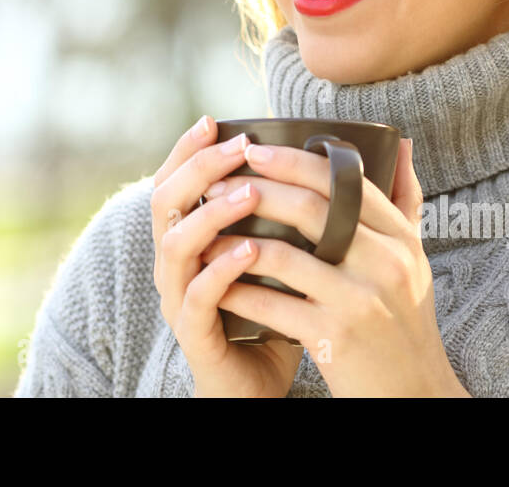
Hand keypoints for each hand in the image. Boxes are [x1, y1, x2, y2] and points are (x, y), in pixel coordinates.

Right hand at [150, 116, 303, 396]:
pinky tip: (249, 252)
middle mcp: (176, 263)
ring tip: (247, 194)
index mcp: (193, 238)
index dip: (188, 150)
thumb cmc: (276, 315)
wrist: (261, 387)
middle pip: (164, 202)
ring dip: (211, 215)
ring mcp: (180, 298)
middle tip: (236, 149)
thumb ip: (297, 213)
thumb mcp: (286, 256)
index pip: (175, 180)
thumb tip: (344, 160)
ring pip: (175, 245)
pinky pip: (196, 298)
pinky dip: (221, 271)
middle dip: (198, 169)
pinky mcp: (194, 334)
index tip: (213, 121)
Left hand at [199, 137, 469, 396]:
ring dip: (234, 239)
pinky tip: (213, 281)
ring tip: (205, 229)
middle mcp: (385, 263)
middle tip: (217, 181)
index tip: (254, 150)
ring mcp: (359, 300)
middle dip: (256, 190)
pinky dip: (238, 290)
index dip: (294, 161)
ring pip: (284, 254)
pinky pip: (273, 304)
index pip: (344, 182)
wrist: (416, 393)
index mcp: (400, 239)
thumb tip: (403, 144)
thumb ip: (404, 201)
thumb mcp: (415, 259)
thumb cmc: (406, 321)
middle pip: (311, 208)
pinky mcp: (334, 337)